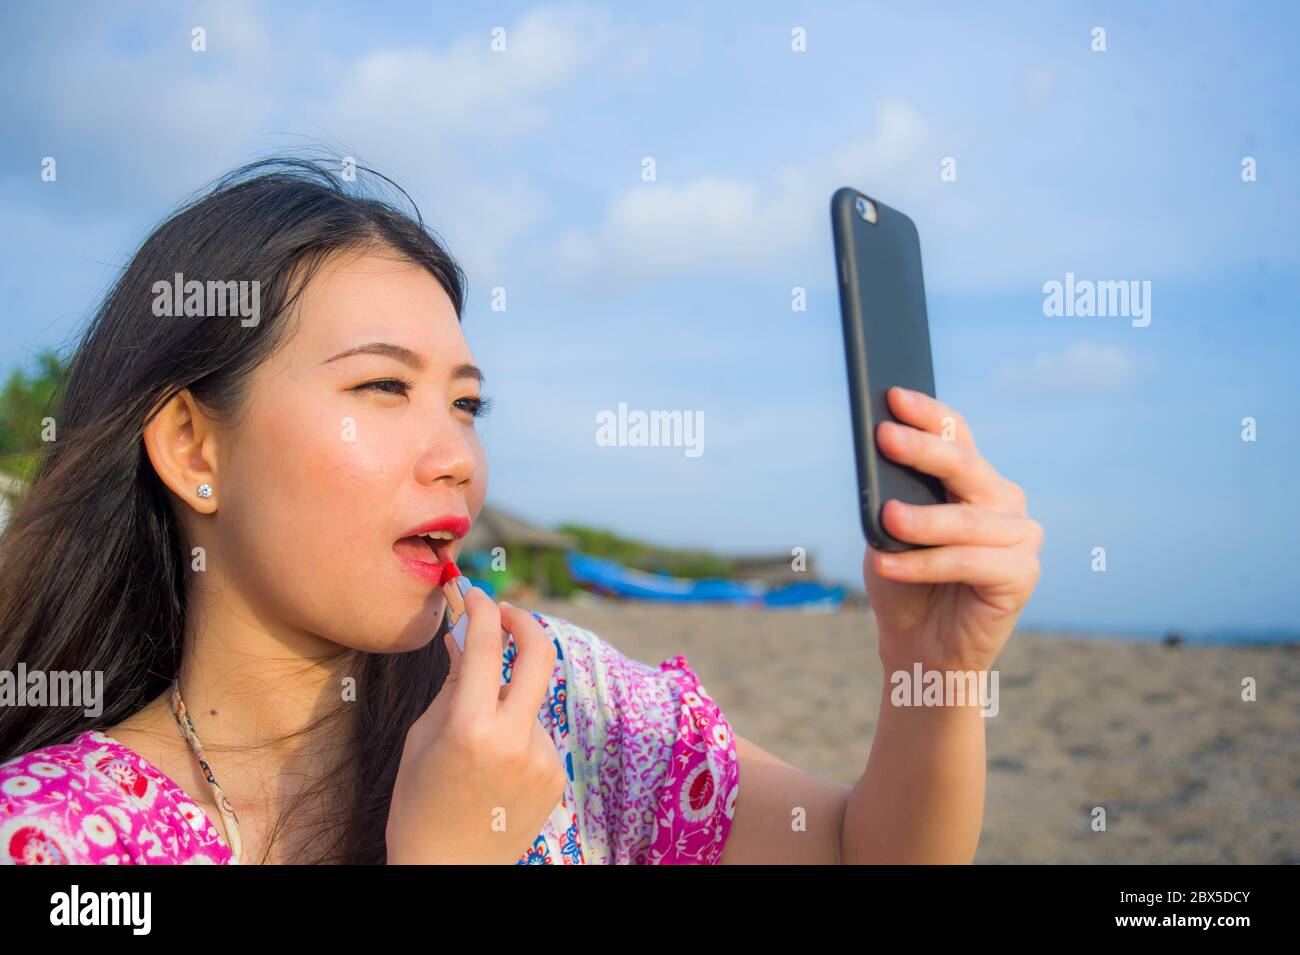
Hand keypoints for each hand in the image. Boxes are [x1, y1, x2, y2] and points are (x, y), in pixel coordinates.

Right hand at [386, 589, 565, 863]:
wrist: (449, 871)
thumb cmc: (419, 806)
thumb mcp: (421, 739)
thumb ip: (450, 685)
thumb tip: (463, 638)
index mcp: (470, 726)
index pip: (485, 644)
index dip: (482, 608)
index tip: (476, 595)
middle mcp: (513, 738)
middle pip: (540, 653)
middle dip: (524, 622)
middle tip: (507, 615)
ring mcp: (541, 758)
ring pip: (531, 700)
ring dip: (508, 699)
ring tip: (477, 742)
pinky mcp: (556, 776)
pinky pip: (536, 733)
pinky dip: (517, 734)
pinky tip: (495, 770)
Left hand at [864, 387, 1042, 673]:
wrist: (919, 646)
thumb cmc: (903, 583)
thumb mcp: (887, 533)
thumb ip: (892, 500)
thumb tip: (881, 473)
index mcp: (975, 481)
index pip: (957, 436)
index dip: (928, 414)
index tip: (892, 396)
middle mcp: (1004, 502)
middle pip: (966, 467)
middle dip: (923, 449)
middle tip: (884, 436)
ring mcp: (1020, 537)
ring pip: (967, 520)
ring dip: (923, 520)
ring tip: (886, 519)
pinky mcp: (1021, 576)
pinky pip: (968, 562)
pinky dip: (924, 563)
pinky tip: (887, 565)